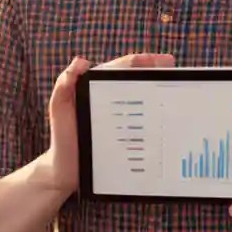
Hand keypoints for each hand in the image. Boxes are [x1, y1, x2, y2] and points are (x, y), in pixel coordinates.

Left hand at [43, 52, 174, 194]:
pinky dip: (152, 112)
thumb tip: (81, 61)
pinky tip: (164, 113)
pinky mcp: (123, 132)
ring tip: (171, 84)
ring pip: (138, 96)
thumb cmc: (62, 138)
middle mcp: (107, 99)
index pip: (119, 69)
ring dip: (154, 88)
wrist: (65, 170)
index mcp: (93, 89)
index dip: (140, 61)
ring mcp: (116, 115)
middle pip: (133, 79)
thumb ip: (65, 83)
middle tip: (172, 69)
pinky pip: (140, 119)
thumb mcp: (60, 108)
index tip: (161, 61)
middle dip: (153, 70)